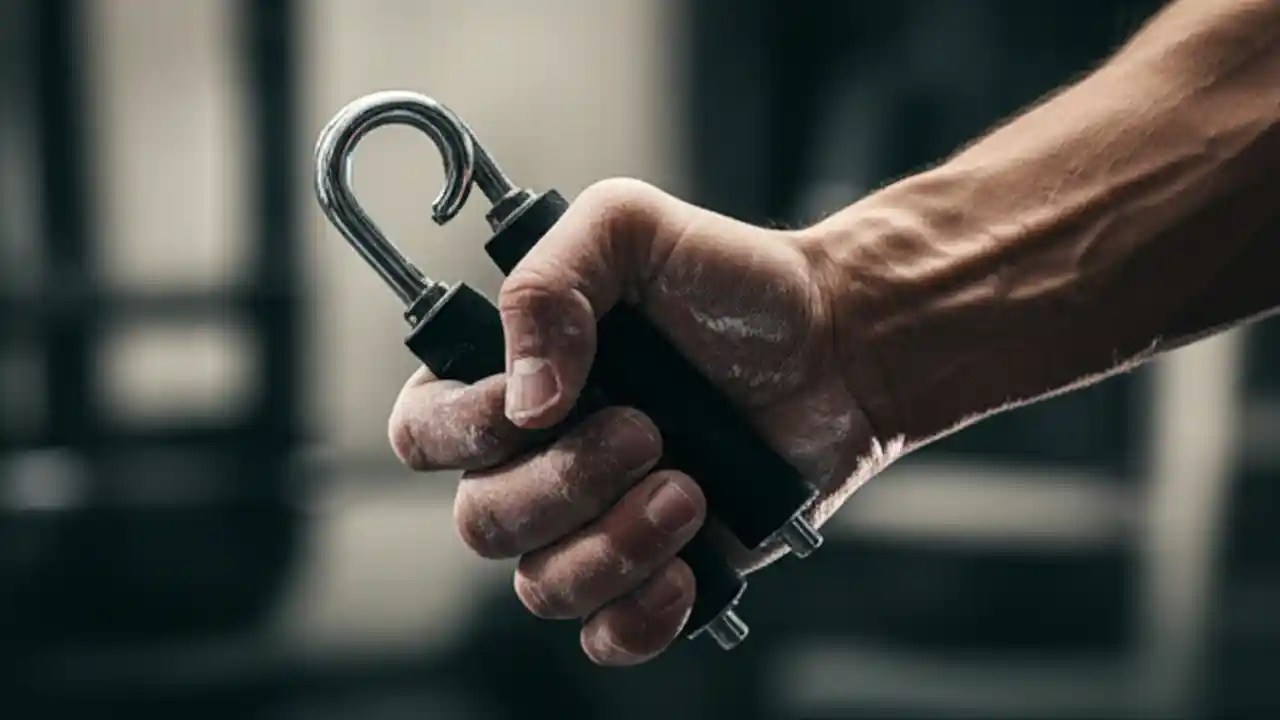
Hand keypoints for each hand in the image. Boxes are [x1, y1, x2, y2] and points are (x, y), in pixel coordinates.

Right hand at [389, 179, 887, 665]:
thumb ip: (548, 282)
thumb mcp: (630, 227)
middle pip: (480, 520)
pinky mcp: (654, 569)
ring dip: (616, 543)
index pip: (424, 432)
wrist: (839, 348)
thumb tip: (525, 397)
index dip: (466, 431)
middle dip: (565, 484)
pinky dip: (640, 615)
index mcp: (512, 380)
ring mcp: (594, 521)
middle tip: (648, 431)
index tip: (546, 401)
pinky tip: (688, 568)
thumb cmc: (734, 283)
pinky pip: (604, 634)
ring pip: (541, 583)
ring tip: (690, 488)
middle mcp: (539, 458)